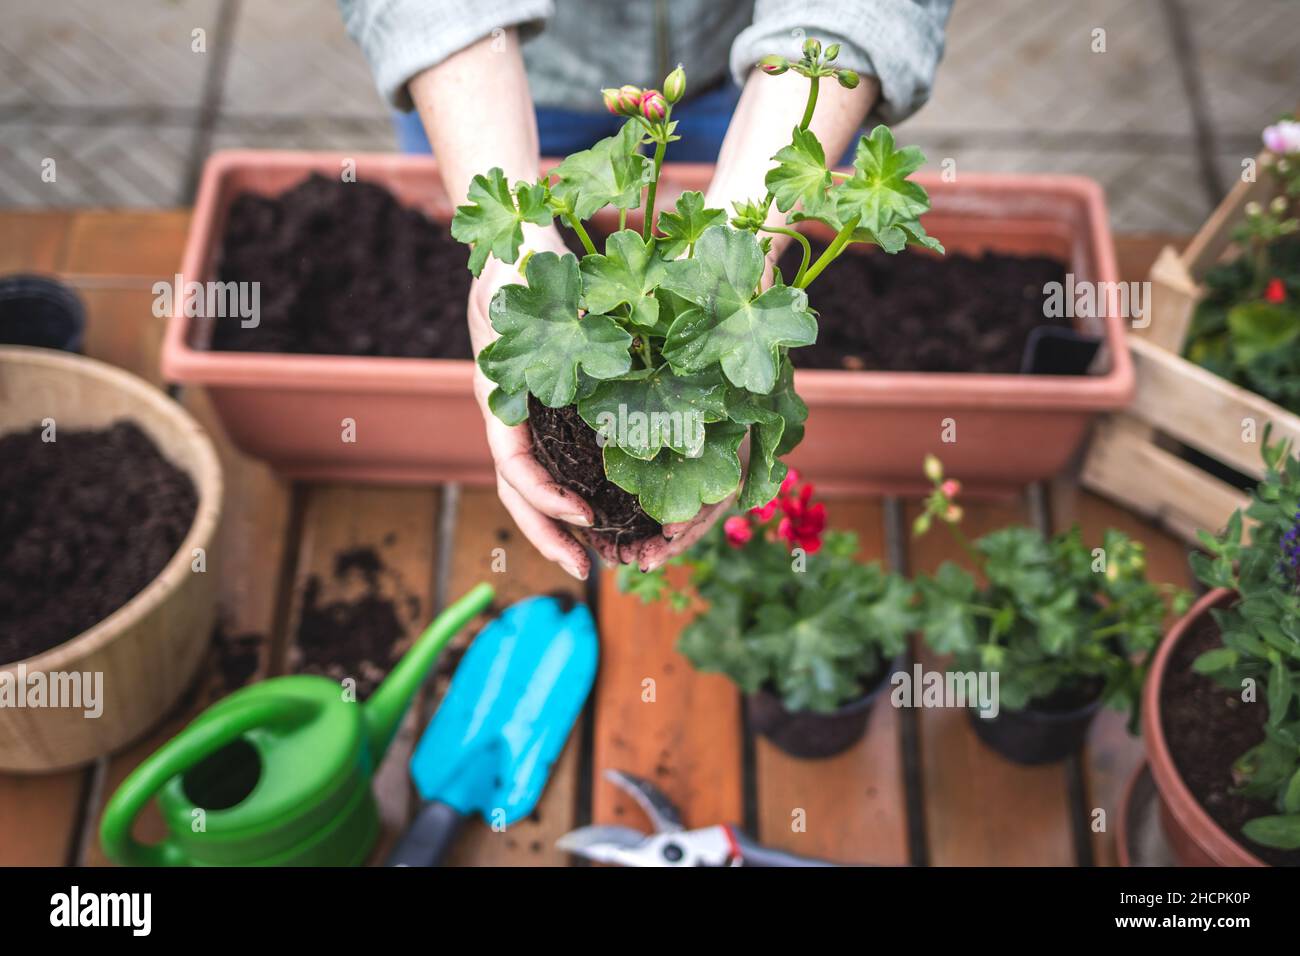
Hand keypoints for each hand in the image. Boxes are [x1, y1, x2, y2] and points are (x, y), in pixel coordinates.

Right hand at [470, 227, 595, 580]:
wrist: (520, 247)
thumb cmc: (521, 258)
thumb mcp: (528, 273)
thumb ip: (550, 303)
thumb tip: (587, 335)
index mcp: (499, 397)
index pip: (512, 462)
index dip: (543, 495)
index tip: (582, 516)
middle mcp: (511, 418)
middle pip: (520, 492)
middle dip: (548, 536)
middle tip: (585, 573)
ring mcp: (531, 421)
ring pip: (539, 489)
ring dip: (564, 530)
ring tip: (598, 565)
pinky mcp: (556, 417)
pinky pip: (563, 468)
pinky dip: (582, 499)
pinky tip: (613, 521)